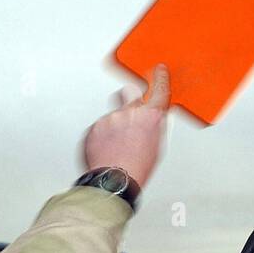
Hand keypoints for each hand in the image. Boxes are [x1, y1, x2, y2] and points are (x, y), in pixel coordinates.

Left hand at [82, 64, 170, 188]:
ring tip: (116, 147)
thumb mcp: (157, 147)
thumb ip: (154, 126)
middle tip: (128, 113)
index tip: (159, 71)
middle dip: (129, 97)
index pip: (159, 89)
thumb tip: (153, 119)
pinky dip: (101, 136)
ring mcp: (109, 119)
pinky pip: (98, 127)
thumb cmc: (137, 169)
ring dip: (114, 126)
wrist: (114, 181)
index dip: (160, 78)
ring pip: (112, 115)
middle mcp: (129, 113)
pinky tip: (106, 150)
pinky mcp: (93, 128)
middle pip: (129, 91)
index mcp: (150, 117)